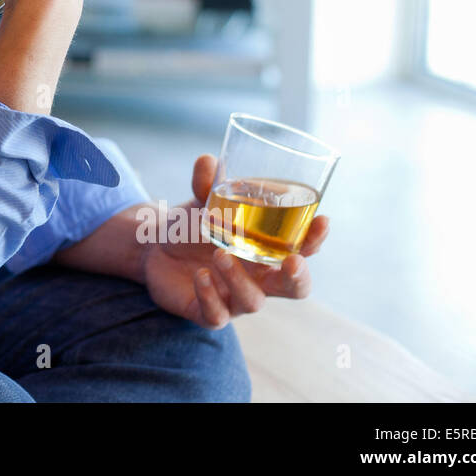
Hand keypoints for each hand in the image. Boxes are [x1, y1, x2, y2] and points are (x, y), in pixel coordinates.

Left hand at [139, 155, 329, 328]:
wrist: (153, 247)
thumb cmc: (192, 224)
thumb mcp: (201, 201)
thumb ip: (207, 183)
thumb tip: (207, 160)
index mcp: (267, 249)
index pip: (303, 249)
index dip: (315, 239)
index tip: (322, 221)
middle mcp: (257, 277)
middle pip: (294, 288)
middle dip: (299, 277)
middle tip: (293, 261)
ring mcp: (234, 297)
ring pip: (253, 301)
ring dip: (240, 278)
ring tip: (219, 254)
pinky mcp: (207, 311)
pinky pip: (216, 315)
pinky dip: (210, 296)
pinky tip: (201, 276)